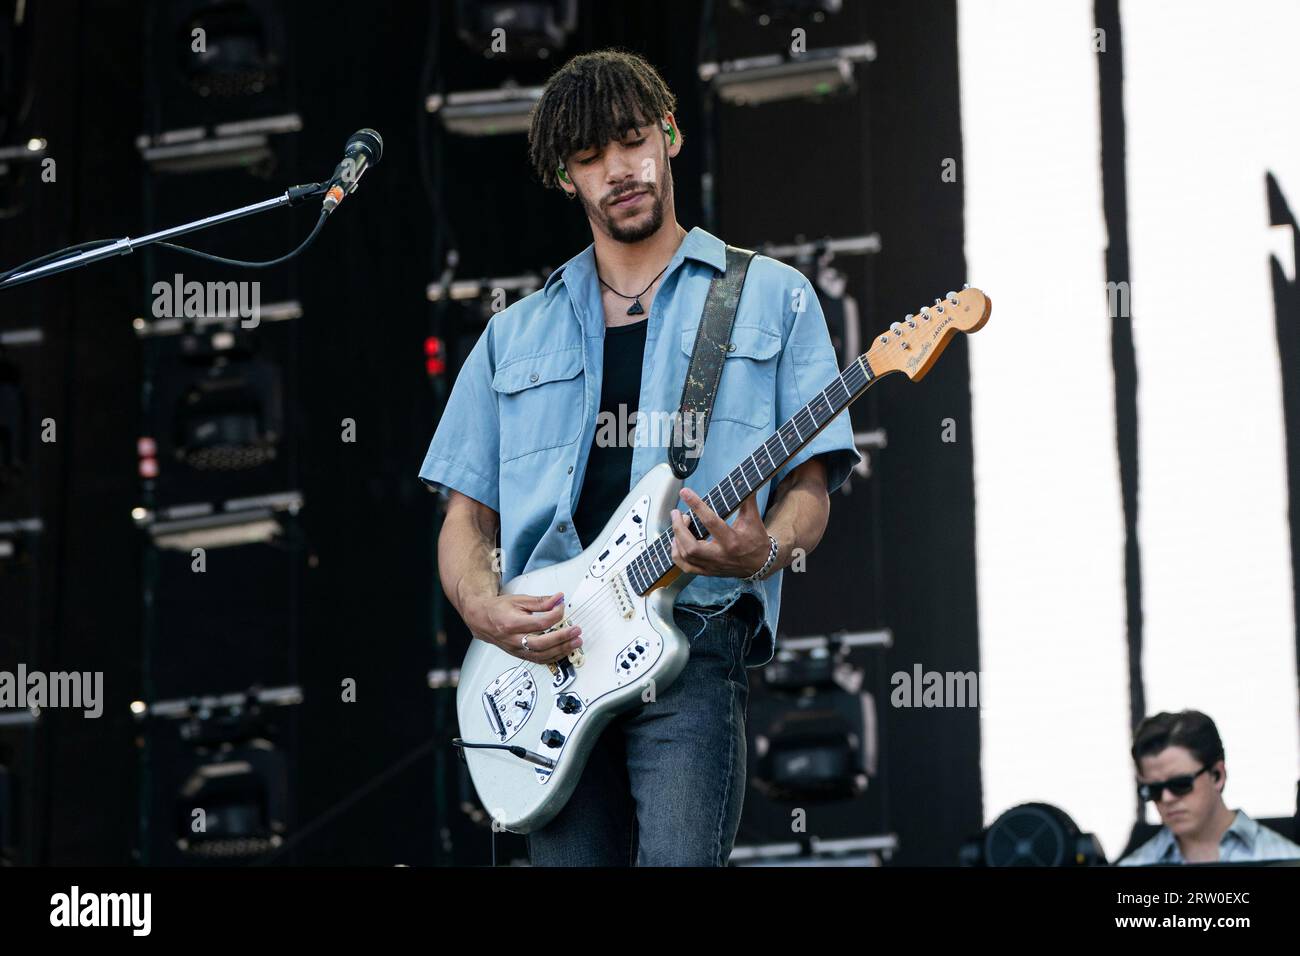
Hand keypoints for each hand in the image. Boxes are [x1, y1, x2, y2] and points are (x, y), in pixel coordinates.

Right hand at [466, 591, 582, 663]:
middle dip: (562, 638)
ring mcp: (516, 649)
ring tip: (575, 642)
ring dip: (561, 650)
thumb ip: (541, 601)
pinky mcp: (519, 655)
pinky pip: (538, 660)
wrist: (482, 619)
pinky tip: (563, 652)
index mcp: (512, 623)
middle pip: (542, 643)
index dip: (555, 615)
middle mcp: (514, 639)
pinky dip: (553, 657)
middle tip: (576, 631)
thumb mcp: (519, 600)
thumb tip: (558, 600)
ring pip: (542, 655)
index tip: (562, 608)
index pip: (540, 623)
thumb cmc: (498, 609)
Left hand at [670, 487, 772, 578]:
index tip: (685, 492)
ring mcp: (712, 566)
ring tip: (678, 523)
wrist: (761, 563)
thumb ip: (746, 499)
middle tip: (676, 513)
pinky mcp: (707, 571)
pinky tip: (676, 541)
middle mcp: (720, 555)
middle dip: (679, 528)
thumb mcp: (753, 518)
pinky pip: (685, 566)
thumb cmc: (756, 538)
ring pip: (686, 556)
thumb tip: (742, 479)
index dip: (696, 505)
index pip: (711, 522)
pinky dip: (676, 553)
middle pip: (691, 546)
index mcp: (732, 541)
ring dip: (677, 538)